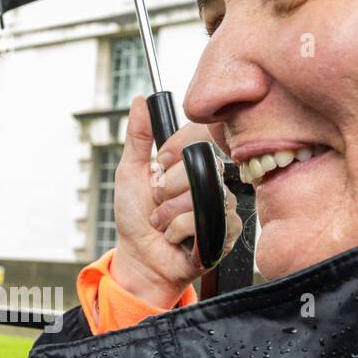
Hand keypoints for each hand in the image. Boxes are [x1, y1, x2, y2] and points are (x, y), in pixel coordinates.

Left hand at [110, 95, 242, 307]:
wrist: (141, 257)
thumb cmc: (136, 218)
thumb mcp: (130, 172)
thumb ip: (138, 137)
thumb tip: (139, 100)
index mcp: (192, 164)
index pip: (196, 139)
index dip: (172, 156)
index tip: (156, 171)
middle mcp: (212, 180)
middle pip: (195, 169)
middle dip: (165, 192)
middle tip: (158, 206)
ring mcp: (222, 205)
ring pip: (198, 198)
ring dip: (169, 215)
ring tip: (165, 225)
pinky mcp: (227, 231)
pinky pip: (203, 222)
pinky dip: (180, 232)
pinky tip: (179, 239)